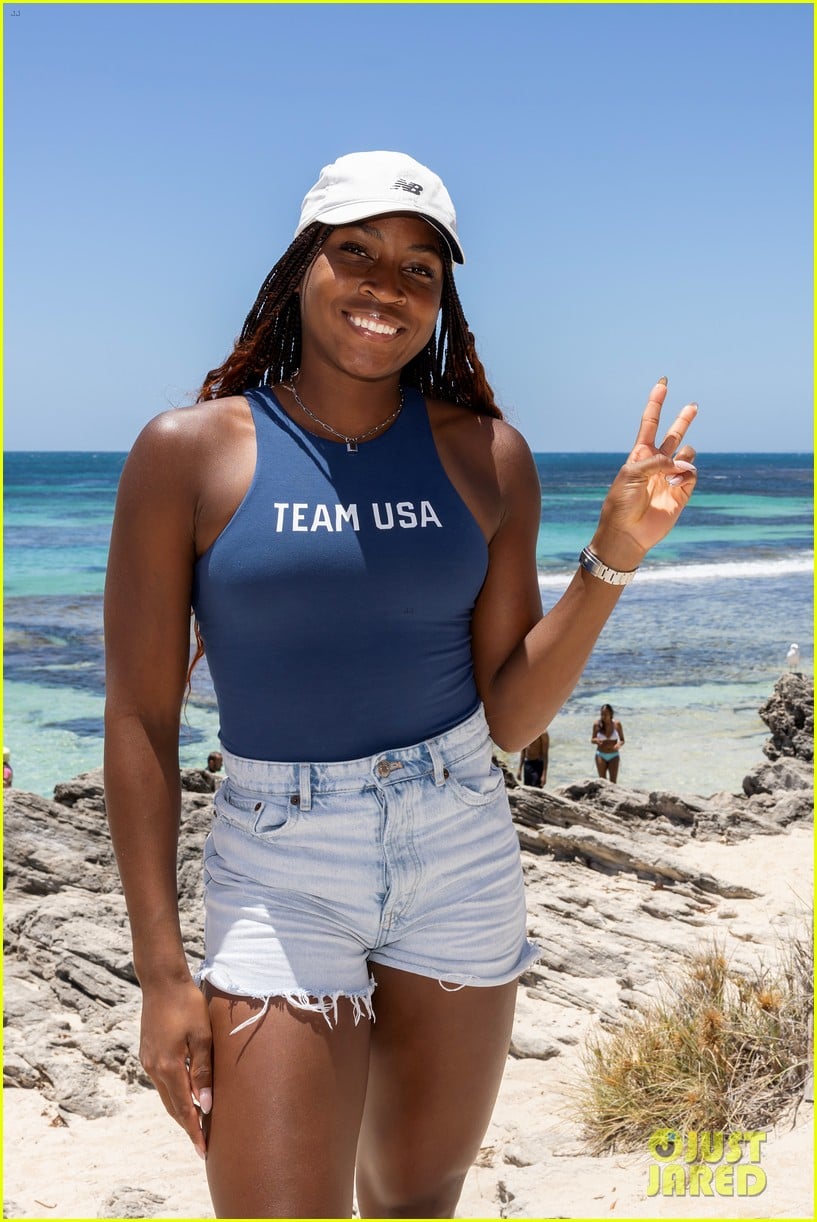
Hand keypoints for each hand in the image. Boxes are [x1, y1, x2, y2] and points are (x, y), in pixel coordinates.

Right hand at [139, 978, 212, 1157]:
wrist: (162, 981)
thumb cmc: (187, 1004)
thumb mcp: (202, 1035)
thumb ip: (203, 1071)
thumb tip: (204, 1105)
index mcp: (168, 1066)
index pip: (183, 1109)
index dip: (194, 1131)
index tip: (204, 1150)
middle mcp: (154, 1068)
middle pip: (172, 1107)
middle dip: (188, 1126)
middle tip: (203, 1144)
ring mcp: (148, 1060)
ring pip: (165, 1095)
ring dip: (180, 1111)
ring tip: (197, 1124)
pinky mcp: (148, 1052)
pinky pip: (162, 1081)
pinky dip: (174, 1094)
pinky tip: (185, 1096)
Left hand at [590, 379, 696, 570]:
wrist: (627, 534)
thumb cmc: (621, 504)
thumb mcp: (632, 474)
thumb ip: (656, 462)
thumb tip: (683, 463)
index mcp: (640, 455)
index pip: (649, 424)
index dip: (656, 404)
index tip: (663, 384)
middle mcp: (656, 464)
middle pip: (673, 436)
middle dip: (683, 421)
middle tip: (693, 406)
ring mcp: (670, 478)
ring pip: (687, 454)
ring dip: (684, 456)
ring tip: (675, 467)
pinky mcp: (681, 493)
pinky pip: (691, 474)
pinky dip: (687, 474)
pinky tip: (676, 483)